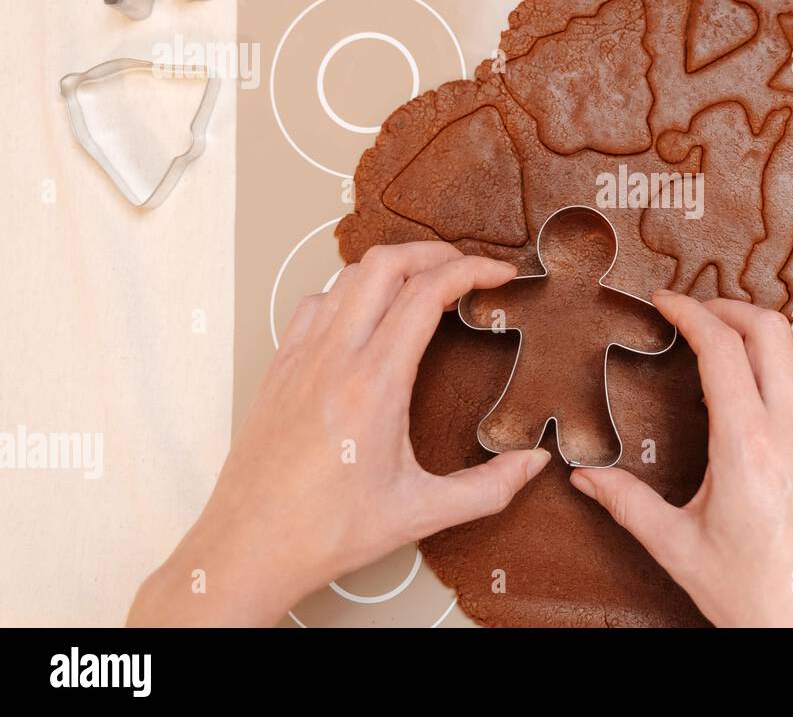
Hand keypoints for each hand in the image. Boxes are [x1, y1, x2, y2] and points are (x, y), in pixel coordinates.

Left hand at [128, 242, 548, 625]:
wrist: (248, 549)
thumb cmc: (325, 532)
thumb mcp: (421, 513)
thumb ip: (488, 488)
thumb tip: (533, 464)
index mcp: (374, 385)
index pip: (426, 293)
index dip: (472, 270)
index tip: (501, 273)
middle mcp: (333, 359)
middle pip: (385, 264)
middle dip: (434, 253)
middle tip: (468, 268)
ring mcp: (300, 358)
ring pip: (347, 277)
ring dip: (392, 268)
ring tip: (424, 285)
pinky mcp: (279, 369)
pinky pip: (316, 304)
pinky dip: (351, 292)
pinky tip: (368, 316)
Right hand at [570, 291, 792, 626]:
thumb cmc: (758, 598)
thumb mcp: (679, 548)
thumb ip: (628, 504)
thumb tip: (587, 479)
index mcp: (747, 444)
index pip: (721, 346)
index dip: (689, 312)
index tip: (666, 303)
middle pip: (771, 331)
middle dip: (731, 309)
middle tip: (700, 314)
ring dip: (768, 339)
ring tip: (736, 347)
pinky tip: (782, 394)